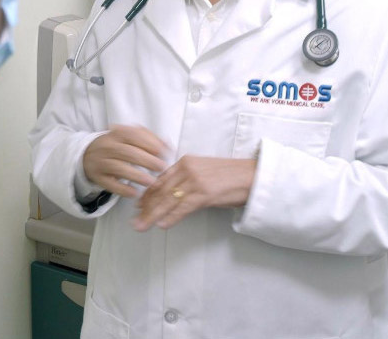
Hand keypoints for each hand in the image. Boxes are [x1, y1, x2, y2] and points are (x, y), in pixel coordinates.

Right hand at [83, 125, 168, 198]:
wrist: (87, 154)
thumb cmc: (116, 145)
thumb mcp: (128, 136)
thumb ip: (148, 138)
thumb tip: (168, 145)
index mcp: (117, 133)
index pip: (134, 136)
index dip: (151, 144)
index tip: (164, 152)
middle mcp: (108, 146)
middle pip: (129, 153)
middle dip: (147, 160)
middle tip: (162, 168)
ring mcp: (101, 162)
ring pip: (119, 168)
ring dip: (137, 176)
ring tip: (152, 182)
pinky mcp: (98, 177)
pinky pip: (110, 184)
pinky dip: (123, 189)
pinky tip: (135, 193)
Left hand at [133, 156, 256, 231]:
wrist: (252, 176)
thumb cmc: (229, 176)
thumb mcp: (203, 172)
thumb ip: (186, 180)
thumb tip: (170, 195)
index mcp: (185, 162)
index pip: (160, 180)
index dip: (148, 195)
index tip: (138, 206)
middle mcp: (187, 169)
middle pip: (161, 190)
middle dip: (146, 207)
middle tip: (135, 220)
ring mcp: (195, 181)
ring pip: (168, 200)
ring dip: (153, 215)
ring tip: (142, 226)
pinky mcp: (205, 193)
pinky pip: (183, 207)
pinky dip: (172, 217)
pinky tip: (162, 224)